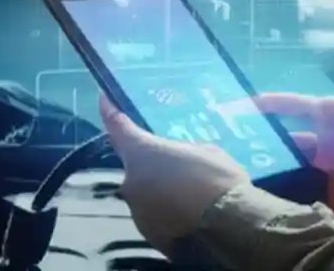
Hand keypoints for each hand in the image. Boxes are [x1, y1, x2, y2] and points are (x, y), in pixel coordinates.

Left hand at [98, 96, 249, 254]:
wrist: (228, 227)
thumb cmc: (218, 180)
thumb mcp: (207, 151)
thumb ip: (183, 151)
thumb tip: (180, 158)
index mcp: (143, 154)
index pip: (118, 127)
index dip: (110, 111)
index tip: (104, 99)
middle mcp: (132, 182)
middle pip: (137, 167)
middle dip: (153, 165)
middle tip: (178, 165)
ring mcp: (138, 211)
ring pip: (146, 194)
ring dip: (161, 190)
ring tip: (191, 193)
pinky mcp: (149, 234)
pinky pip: (155, 215)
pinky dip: (168, 211)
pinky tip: (191, 212)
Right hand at [245, 93, 333, 227]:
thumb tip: (318, 102)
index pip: (299, 111)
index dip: (275, 106)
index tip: (248, 104)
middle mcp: (326, 149)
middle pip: (287, 145)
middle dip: (263, 144)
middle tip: (235, 147)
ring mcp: (327, 176)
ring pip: (291, 172)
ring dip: (272, 173)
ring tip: (244, 177)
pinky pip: (305, 199)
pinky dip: (289, 199)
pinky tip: (270, 201)